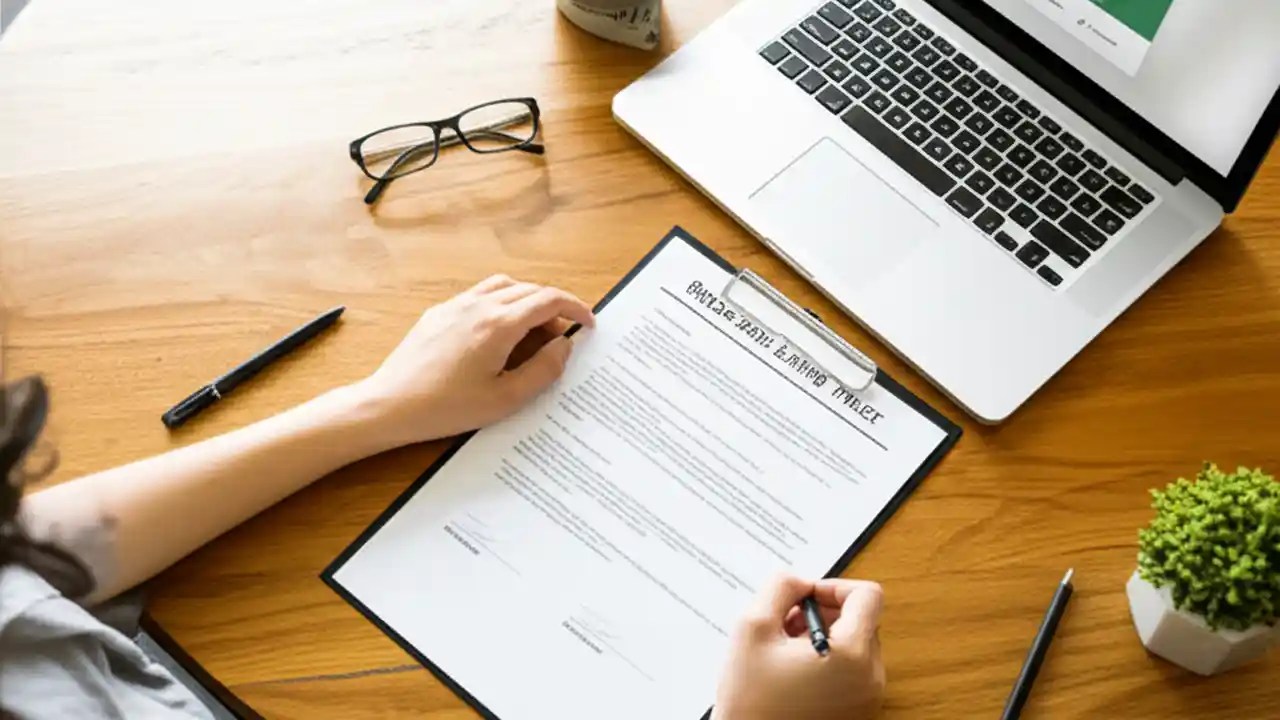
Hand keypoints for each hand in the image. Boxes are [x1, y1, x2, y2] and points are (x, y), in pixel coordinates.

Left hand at [353, 274, 593, 448]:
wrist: (390, 405)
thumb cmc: (446, 407)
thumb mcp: (506, 399)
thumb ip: (543, 370)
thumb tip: (564, 346)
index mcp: (499, 324)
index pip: (549, 299)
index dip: (575, 307)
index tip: (588, 323)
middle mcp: (478, 305)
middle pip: (529, 289)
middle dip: (554, 306)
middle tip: (563, 335)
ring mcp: (456, 306)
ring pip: (504, 286)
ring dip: (527, 300)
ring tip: (534, 331)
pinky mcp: (439, 314)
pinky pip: (479, 296)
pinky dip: (502, 304)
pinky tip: (499, 334)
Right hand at [713, 575, 885, 719]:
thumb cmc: (752, 702)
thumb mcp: (753, 626)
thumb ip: (780, 587)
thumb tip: (800, 580)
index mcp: (852, 653)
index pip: (868, 594)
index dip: (833, 586)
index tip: (805, 597)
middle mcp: (870, 677)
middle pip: (862, 619)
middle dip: (823, 613)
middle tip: (786, 624)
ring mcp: (867, 699)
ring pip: (856, 645)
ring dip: (824, 636)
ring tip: (785, 651)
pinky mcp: (859, 713)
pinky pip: (853, 672)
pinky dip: (828, 662)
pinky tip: (793, 673)